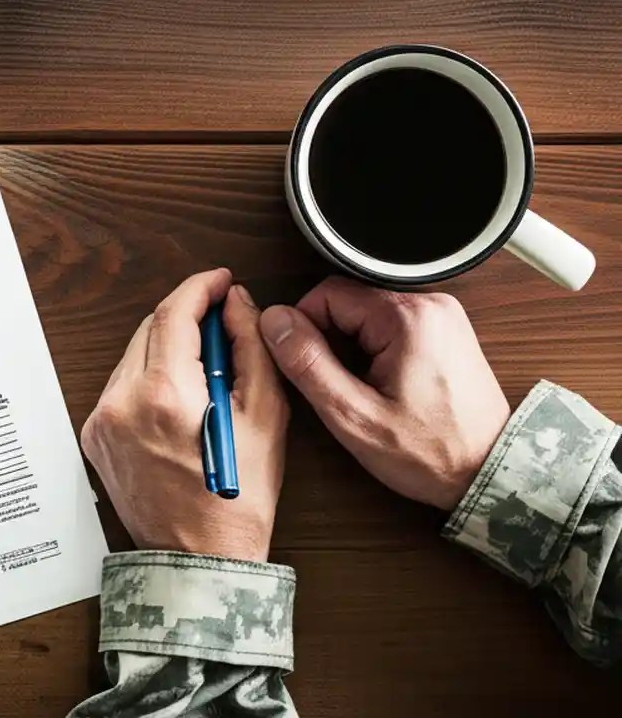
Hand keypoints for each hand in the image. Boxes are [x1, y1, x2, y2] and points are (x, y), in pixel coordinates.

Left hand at [80, 269, 289, 561]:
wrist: (197, 559)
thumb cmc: (237, 499)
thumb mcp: (264, 417)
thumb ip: (250, 348)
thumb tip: (237, 304)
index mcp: (163, 395)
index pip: (174, 312)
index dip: (201, 288)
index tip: (221, 281)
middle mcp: (121, 403)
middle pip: (150, 328)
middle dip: (187, 319)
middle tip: (223, 330)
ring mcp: (101, 421)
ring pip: (133, 356)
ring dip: (167, 349)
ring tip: (206, 376)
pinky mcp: (94, 437)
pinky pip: (121, 387)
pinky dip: (149, 379)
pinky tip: (180, 401)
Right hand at [258, 276, 509, 510]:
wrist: (490, 471)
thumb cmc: (433, 453)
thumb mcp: (354, 416)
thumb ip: (308, 363)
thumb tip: (275, 322)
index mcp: (408, 317)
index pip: (328, 293)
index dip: (304, 328)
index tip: (307, 366)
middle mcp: (430, 305)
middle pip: (349, 301)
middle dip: (330, 340)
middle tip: (337, 385)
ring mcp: (441, 317)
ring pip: (368, 315)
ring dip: (352, 348)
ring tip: (364, 389)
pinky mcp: (445, 331)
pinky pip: (391, 326)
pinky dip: (376, 352)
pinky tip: (384, 385)